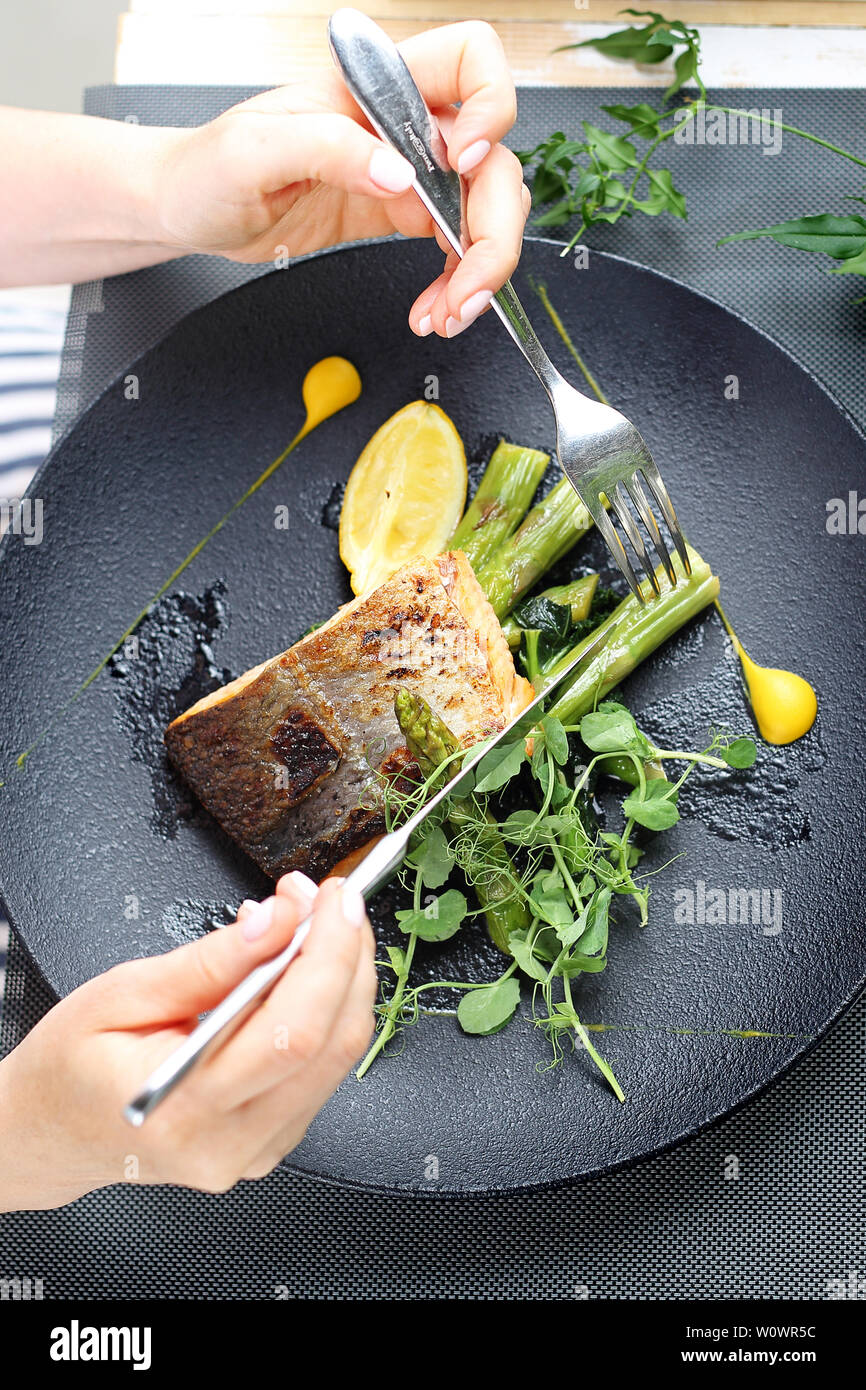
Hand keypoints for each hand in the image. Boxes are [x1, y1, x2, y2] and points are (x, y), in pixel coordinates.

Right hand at [0, 875, 375, 1210]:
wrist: (51, 1130)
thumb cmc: (72, 1064)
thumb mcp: (122, 993)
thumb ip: (210, 961)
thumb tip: (279, 922)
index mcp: (183, 1107)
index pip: (292, 1033)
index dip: (328, 956)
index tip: (330, 899)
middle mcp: (229, 1142)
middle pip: (331, 1044)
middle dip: (347, 957)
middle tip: (328, 900)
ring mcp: (254, 1151)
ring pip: (339, 1057)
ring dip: (343, 979)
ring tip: (310, 925)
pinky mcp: (269, 1142)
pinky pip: (322, 1071)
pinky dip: (326, 1010)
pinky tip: (299, 972)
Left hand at [154, 21, 527, 336]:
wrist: (190, 211)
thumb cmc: (208, 167)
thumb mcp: (255, 151)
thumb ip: (328, 148)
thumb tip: (399, 173)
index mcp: (375, 87)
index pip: (471, 59)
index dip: (489, 108)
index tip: (463, 162)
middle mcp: (403, 125)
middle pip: (496, 160)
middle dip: (493, 229)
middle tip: (467, 286)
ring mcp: (407, 172)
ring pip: (485, 209)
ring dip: (480, 268)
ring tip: (447, 313)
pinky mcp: (401, 215)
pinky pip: (456, 245)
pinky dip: (456, 284)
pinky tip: (433, 309)